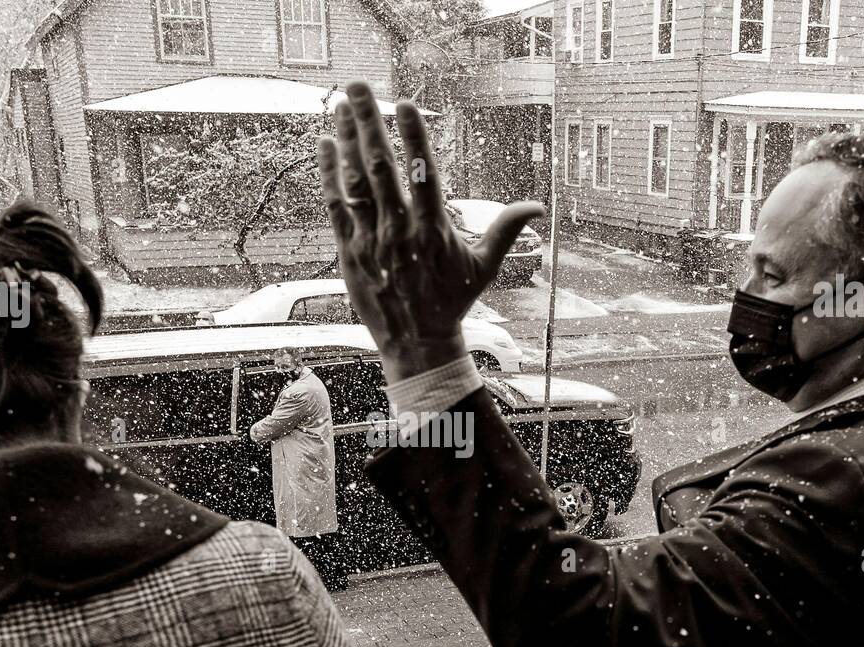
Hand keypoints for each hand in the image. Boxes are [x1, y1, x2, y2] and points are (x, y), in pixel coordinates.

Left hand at [318, 81, 543, 382]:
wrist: (417, 344)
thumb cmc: (452, 303)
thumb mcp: (484, 267)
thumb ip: (506, 230)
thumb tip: (538, 208)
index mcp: (434, 229)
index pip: (423, 172)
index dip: (414, 135)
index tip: (405, 103)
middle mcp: (400, 230)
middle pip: (382, 166)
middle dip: (370, 122)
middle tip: (359, 85)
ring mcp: (371, 240)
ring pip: (355, 181)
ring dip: (347, 139)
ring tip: (341, 104)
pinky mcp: (349, 251)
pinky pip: (335, 206)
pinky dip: (329, 175)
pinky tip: (326, 144)